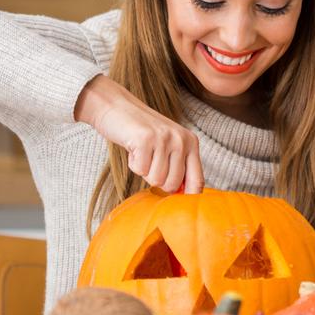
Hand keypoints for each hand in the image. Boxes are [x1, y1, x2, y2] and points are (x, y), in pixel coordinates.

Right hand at [74, 75, 203, 193]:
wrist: (117, 107)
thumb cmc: (143, 132)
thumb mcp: (168, 145)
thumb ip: (180, 167)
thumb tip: (185, 197)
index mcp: (191, 143)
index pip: (197, 180)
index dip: (189, 197)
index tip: (178, 207)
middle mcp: (182, 140)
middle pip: (173, 185)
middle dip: (158, 180)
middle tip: (150, 161)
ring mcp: (164, 139)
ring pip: (156, 179)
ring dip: (144, 171)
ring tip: (143, 152)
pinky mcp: (145, 139)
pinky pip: (140, 170)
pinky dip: (133, 164)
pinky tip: (133, 148)